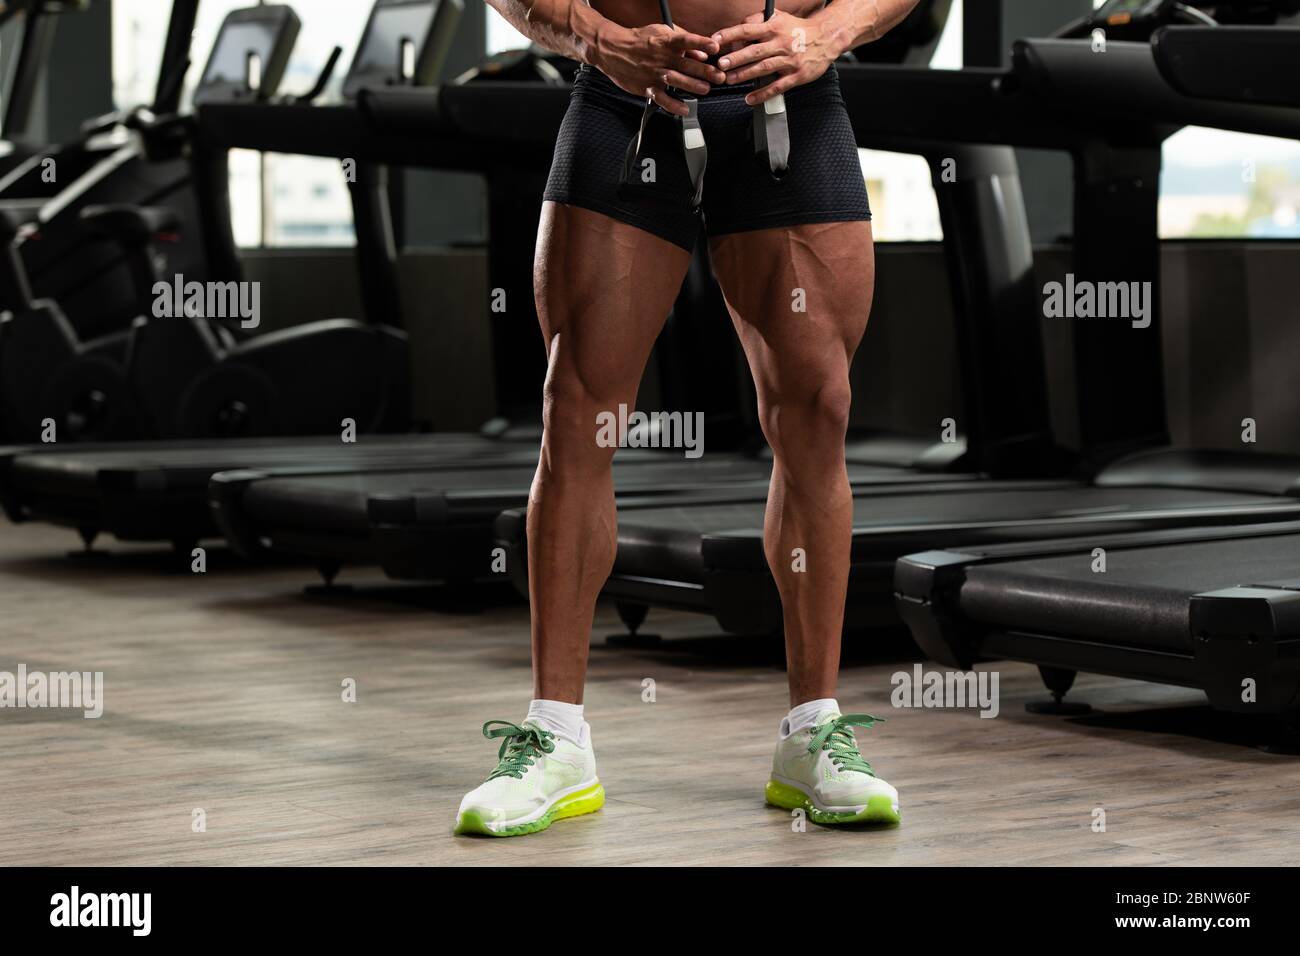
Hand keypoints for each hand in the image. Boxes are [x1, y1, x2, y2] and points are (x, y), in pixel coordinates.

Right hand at [593, 23, 722, 115]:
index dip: (701, 44)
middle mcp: (661, 57)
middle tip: (719, 76)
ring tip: (706, 89)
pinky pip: (661, 98)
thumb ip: (683, 41)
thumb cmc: (640, 40)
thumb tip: (702, 54)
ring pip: (676, 81)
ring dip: (693, 86)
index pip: (686, 41)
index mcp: (666, 41)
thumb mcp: (661, 32)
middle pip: (686, 64)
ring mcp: (654, 73)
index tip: (715, 48)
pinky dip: (673, 105)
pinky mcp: (647, 87)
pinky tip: (684, 108)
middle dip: (705, 71)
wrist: (612, 49)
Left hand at [712, 11, 842, 104]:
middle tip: (721, 65)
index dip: (730, 35)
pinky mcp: (796, 75)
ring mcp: (789, 60)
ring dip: (745, 75)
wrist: (826, 37)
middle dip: (736, 58)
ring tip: (730, 80)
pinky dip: (763, 94)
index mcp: (774, 27)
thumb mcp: (780, 18)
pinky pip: (777, 86)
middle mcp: (780, 43)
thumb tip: (738, 31)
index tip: (716, 41)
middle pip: (754, 51)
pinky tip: (750, 99)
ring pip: (764, 68)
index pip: (747, 30)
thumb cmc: (799, 29)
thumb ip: (759, 21)